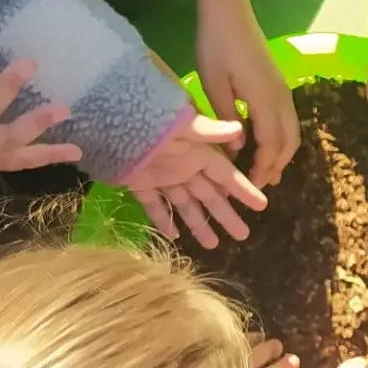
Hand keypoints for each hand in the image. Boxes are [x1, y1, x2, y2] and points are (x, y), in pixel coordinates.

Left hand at [121, 115, 268, 248]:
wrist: (106, 122)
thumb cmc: (147, 121)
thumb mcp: (180, 126)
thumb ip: (207, 131)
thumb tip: (239, 130)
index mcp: (197, 153)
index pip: (226, 175)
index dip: (243, 190)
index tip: (262, 205)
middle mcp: (184, 167)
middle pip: (210, 195)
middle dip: (226, 215)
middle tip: (243, 235)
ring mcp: (162, 177)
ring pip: (185, 205)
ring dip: (198, 223)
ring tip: (212, 245)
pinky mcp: (139, 184)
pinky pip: (155, 205)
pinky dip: (163, 220)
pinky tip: (173, 237)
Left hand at [196, 0, 298, 187]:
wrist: (229, 12)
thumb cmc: (216, 47)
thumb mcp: (213, 86)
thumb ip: (228, 119)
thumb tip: (238, 148)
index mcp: (264, 101)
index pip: (271, 144)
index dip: (263, 167)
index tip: (252, 184)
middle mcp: (280, 98)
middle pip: (289, 141)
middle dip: (277, 165)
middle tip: (262, 184)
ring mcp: (283, 90)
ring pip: (293, 130)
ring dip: (283, 153)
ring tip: (268, 169)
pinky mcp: (279, 83)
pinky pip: (288, 119)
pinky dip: (282, 137)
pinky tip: (266, 141)